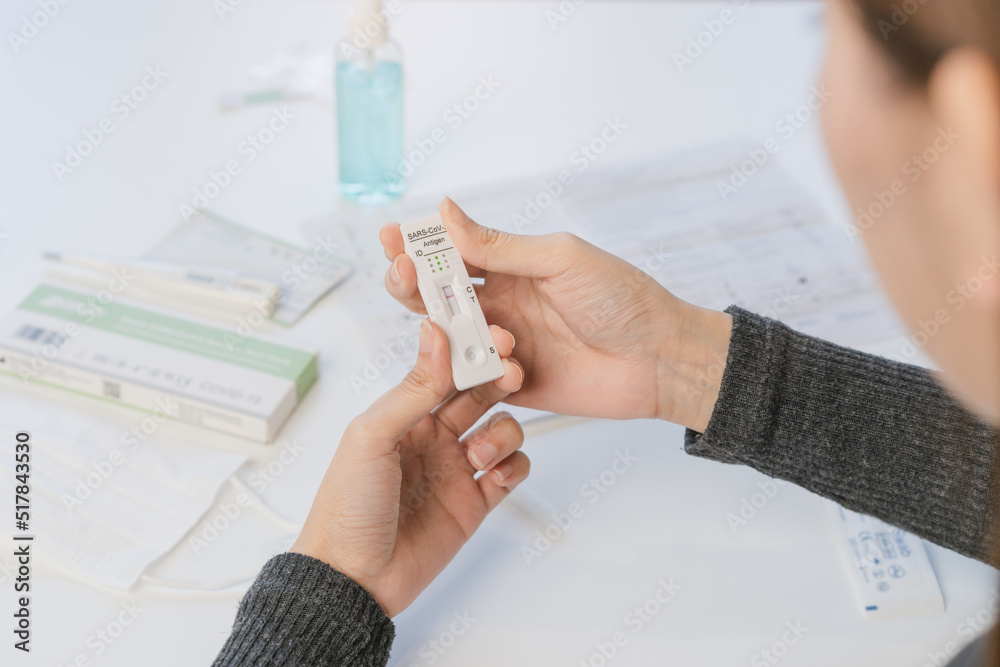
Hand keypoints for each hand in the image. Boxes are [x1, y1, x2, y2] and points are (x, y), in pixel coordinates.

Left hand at [290, 319, 527, 616]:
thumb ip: (413, 388)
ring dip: (503, 432)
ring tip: (480, 453)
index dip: (471, 351)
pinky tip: (495, 474)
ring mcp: (455, 470)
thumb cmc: (346, 507)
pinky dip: (514, 466)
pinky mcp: (474, 503)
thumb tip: (435, 336)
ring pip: (502, 430)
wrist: (353, 577)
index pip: (446, 369)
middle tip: (510, 373)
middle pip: (480, 393)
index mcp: (404, 415)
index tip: (493, 338)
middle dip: (499, 379)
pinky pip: (510, 472)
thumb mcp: (373, 436)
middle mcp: (433, 438)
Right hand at [380, 197, 732, 431]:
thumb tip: (446, 212)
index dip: (417, 245)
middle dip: (413, 287)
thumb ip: (499, 246)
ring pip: (451, 341)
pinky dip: (486, 373)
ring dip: (457, 336)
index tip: (392, 237)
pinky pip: (477, 381)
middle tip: (408, 280)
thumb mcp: (560, 260)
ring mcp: (505, 345)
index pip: (450, 253)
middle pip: (435, 297)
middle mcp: (500, 304)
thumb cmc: (621, 298)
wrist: (660, 358)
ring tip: (500, 336)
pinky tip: (519, 368)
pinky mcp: (514, 384)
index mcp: (510, 267)